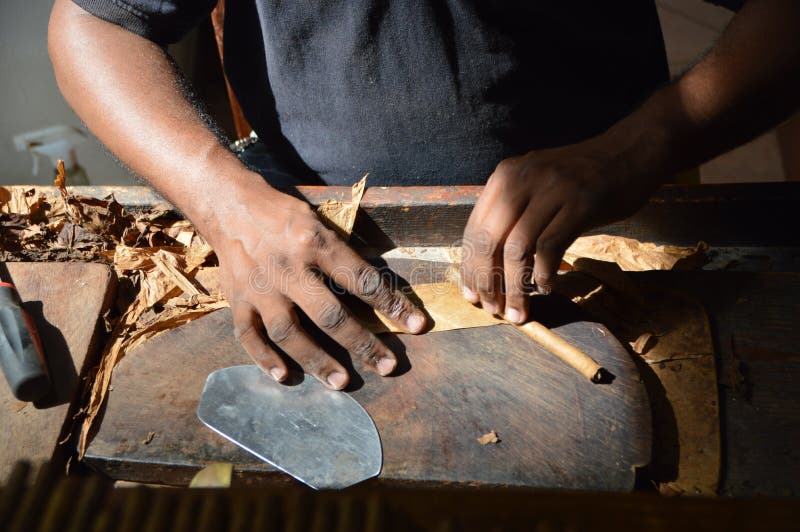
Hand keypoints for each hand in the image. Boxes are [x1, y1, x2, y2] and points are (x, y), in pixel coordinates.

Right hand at [211, 185, 426, 389]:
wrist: (229, 205)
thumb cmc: (283, 214)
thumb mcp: (318, 221)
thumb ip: (342, 253)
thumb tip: (376, 288)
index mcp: (314, 242)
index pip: (361, 280)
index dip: (392, 305)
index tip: (417, 326)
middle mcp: (288, 268)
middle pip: (329, 315)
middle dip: (362, 344)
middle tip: (387, 367)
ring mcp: (260, 288)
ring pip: (290, 333)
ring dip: (316, 361)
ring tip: (341, 383)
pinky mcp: (236, 300)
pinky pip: (248, 336)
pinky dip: (265, 359)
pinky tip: (285, 376)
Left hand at [460, 138, 661, 323]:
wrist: (630, 152)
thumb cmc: (581, 177)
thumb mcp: (536, 184)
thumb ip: (512, 211)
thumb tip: (488, 262)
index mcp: (505, 176)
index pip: (474, 229)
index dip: (470, 268)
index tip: (471, 296)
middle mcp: (522, 179)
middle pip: (489, 240)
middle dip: (486, 282)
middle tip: (493, 310)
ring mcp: (551, 189)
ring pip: (517, 248)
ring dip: (514, 287)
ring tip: (518, 311)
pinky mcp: (580, 203)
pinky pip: (550, 246)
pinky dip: (543, 274)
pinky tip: (546, 288)